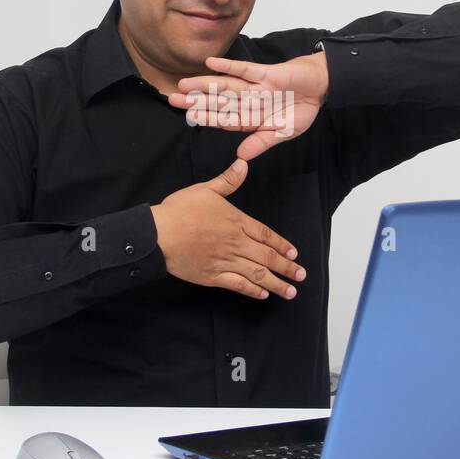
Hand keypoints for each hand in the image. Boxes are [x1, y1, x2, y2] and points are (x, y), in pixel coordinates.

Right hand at [149, 158, 306, 300]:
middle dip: (287, 268)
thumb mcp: (205, 190)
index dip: (282, 245)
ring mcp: (225, 261)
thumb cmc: (179, 211)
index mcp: (236, 222)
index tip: (294, 254)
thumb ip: (228, 180)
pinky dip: (252, 291)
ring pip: (257, 274)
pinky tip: (262, 295)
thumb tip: (243, 164)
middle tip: (301, 275)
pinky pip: (238, 285)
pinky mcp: (212, 276)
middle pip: (267, 257)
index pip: (266, 235)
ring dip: (277, 284)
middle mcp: (235, 243)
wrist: (158, 234)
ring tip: (290, 291)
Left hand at [168, 52, 329, 160]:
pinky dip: (228, 66)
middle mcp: (250, 101)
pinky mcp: (266, 73)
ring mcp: (257, 86)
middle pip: (219, 102)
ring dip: (205, 85)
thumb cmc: (303, 109)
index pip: (225, 119)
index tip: (188, 118)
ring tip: (184, 84)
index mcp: (253, 118)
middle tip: (172, 99)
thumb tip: (241, 156)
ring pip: (226, 86)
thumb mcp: (285, 132)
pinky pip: (244, 69)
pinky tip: (210, 63)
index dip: (207, 119)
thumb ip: (262, 142)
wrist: (321, 87)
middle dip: (197, 101)